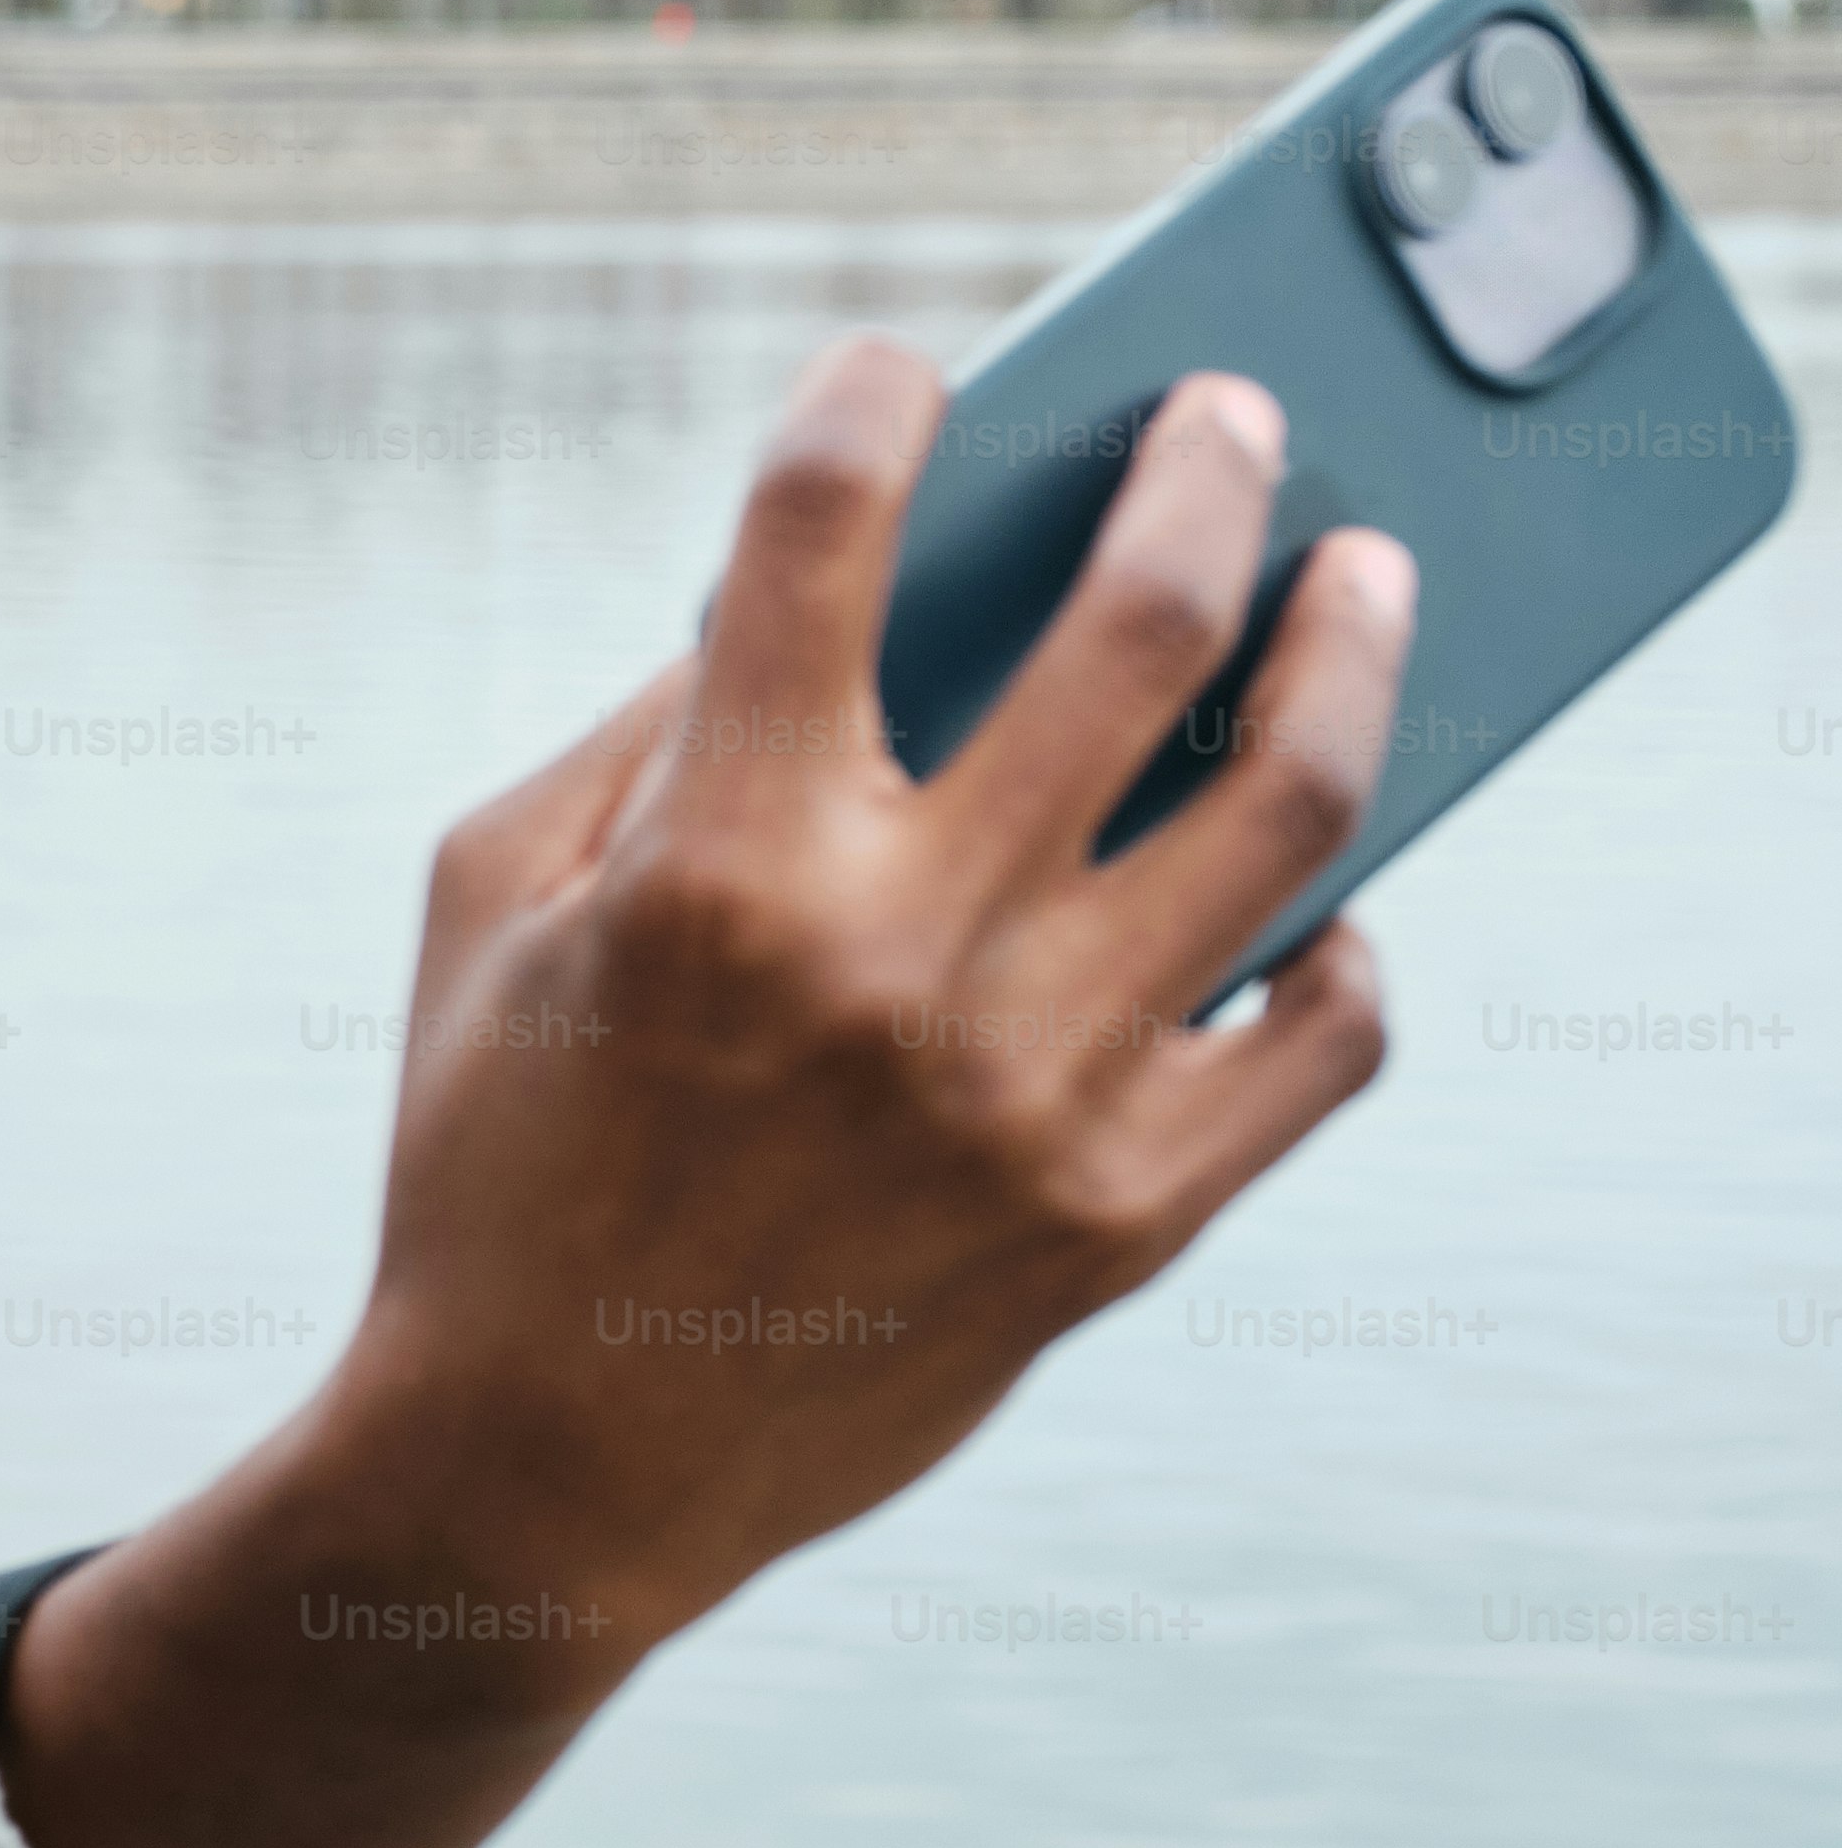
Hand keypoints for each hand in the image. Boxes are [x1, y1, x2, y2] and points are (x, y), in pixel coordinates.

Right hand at [332, 342, 1402, 1651]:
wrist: (541, 1477)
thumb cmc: (494, 1171)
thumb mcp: (485, 924)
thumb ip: (638, 737)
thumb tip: (828, 588)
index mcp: (710, 866)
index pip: (820, 532)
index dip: (872, 402)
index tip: (904, 371)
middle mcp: (896, 958)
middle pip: (1140, 624)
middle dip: (1205, 468)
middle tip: (1231, 419)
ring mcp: (1035, 1093)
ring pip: (1293, 802)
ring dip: (1352, 648)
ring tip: (1362, 583)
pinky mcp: (1125, 1217)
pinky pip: (1324, 1038)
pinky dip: (1341, 948)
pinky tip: (1310, 906)